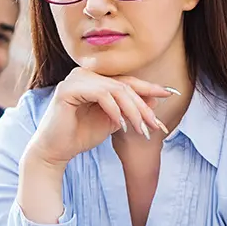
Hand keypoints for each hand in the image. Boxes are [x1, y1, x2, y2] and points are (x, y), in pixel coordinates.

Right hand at [24, 67, 174, 167]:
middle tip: (155, 125)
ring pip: (116, 89)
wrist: (55, 151)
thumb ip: (130, 109)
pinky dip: (115, 110)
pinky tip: (122, 125)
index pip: (126, 81)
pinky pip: (101, 94)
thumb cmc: (80, 135)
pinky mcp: (68, 89)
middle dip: (143, 106)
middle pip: (124, 85)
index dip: (149, 88)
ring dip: (132, 111)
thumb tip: (154, 99)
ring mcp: (75, 78)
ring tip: (141, 130)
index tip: (171, 94)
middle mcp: (85, 73)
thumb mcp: (114, 121)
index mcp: (95, 78)